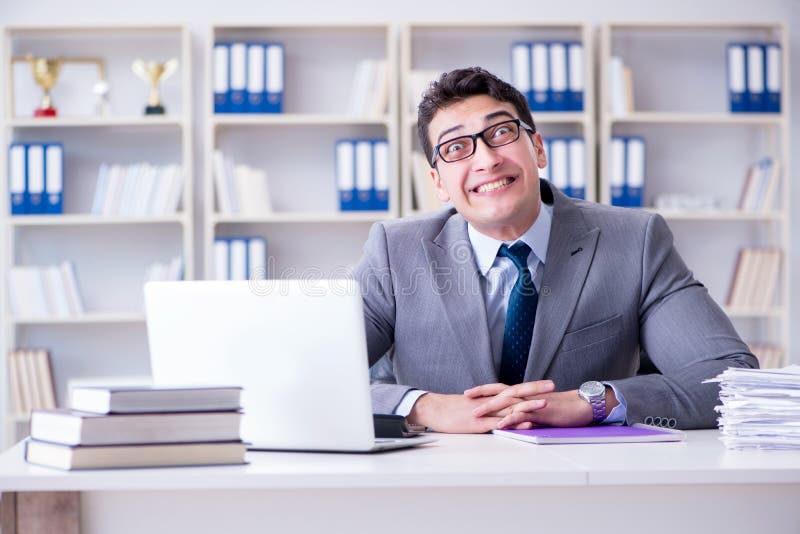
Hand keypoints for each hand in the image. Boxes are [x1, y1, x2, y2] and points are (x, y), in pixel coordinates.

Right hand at [407, 392, 538, 433]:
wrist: (432, 409)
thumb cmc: (450, 409)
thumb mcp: (471, 406)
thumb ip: (486, 408)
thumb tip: (497, 411)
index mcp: (488, 397)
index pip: (513, 389)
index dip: (529, 386)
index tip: (545, 384)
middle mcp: (489, 402)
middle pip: (516, 393)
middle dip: (535, 389)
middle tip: (552, 385)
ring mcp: (485, 412)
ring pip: (510, 407)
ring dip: (529, 404)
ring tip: (545, 402)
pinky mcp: (479, 423)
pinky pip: (500, 422)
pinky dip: (515, 422)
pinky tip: (527, 423)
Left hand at [468, 381, 606, 428]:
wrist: (580, 407)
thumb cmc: (559, 409)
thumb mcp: (537, 411)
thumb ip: (523, 414)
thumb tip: (511, 421)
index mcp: (524, 394)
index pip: (500, 389)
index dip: (484, 390)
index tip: (469, 392)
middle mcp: (526, 396)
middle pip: (499, 392)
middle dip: (481, 394)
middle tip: (465, 397)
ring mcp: (532, 402)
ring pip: (508, 402)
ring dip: (491, 407)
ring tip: (476, 413)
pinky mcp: (540, 411)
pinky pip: (523, 414)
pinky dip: (511, 419)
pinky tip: (500, 425)